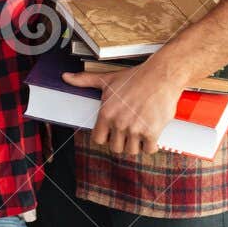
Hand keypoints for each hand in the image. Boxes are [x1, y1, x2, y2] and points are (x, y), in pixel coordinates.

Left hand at [69, 57, 184, 156]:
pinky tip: (151, 134)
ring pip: (131, 151)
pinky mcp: (152, 132)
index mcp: (106, 113)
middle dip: (122, 141)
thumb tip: (66, 76)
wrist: (161, 75)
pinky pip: (149, 150)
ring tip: (140, 131)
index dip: (106, 136)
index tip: (114, 131)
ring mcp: (135, 129)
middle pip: (115, 148)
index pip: (98, 140)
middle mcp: (119, 123)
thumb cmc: (135, 77)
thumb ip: (85, 81)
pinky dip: (151, 145)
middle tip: (130, 130)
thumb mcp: (107, 79)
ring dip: (136, 145)